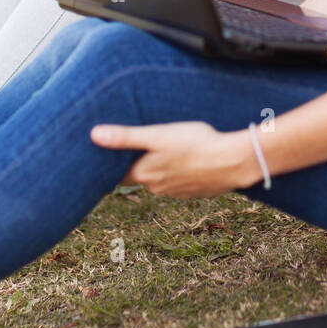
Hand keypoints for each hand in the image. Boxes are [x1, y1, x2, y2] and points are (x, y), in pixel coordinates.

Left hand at [91, 120, 258, 196]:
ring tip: (164, 149)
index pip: (118, 175)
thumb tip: (93, 135)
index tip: (106, 157)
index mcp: (145, 174)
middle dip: (136, 164)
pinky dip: (179, 172)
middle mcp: (158, 188)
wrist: (233, 161)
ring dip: (160, 168)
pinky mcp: (195, 191)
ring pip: (161, 179)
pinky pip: (180, 181)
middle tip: (135, 147)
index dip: (111, 166)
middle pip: (139, 176)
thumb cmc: (194, 144)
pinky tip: (187, 158)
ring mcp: (177, 192)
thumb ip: (126, 137)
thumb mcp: (157, 135)